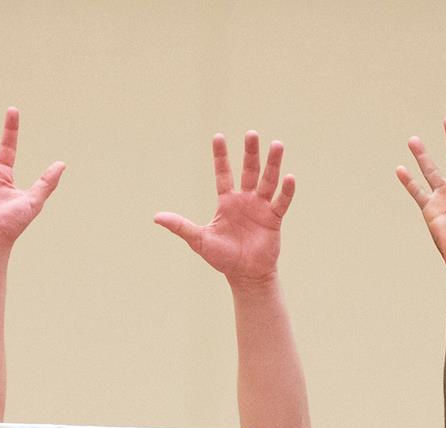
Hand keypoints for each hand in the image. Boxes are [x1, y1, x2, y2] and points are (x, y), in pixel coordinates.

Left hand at [155, 131, 296, 284]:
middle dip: (250, 153)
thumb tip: (156, 217)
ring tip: (278, 144)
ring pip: (268, 180)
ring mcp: (261, 208)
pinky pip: (281, 202)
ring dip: (273, 164)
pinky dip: (286, 191)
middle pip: (249, 170)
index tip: (218, 136)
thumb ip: (180, 226)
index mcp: (227, 202)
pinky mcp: (274, 219)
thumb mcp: (199, 240)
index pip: (223, 173)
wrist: (244, 275)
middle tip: (251, 133)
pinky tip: (289, 177)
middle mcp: (245, 200)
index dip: (221, 156)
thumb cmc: (221, 258)